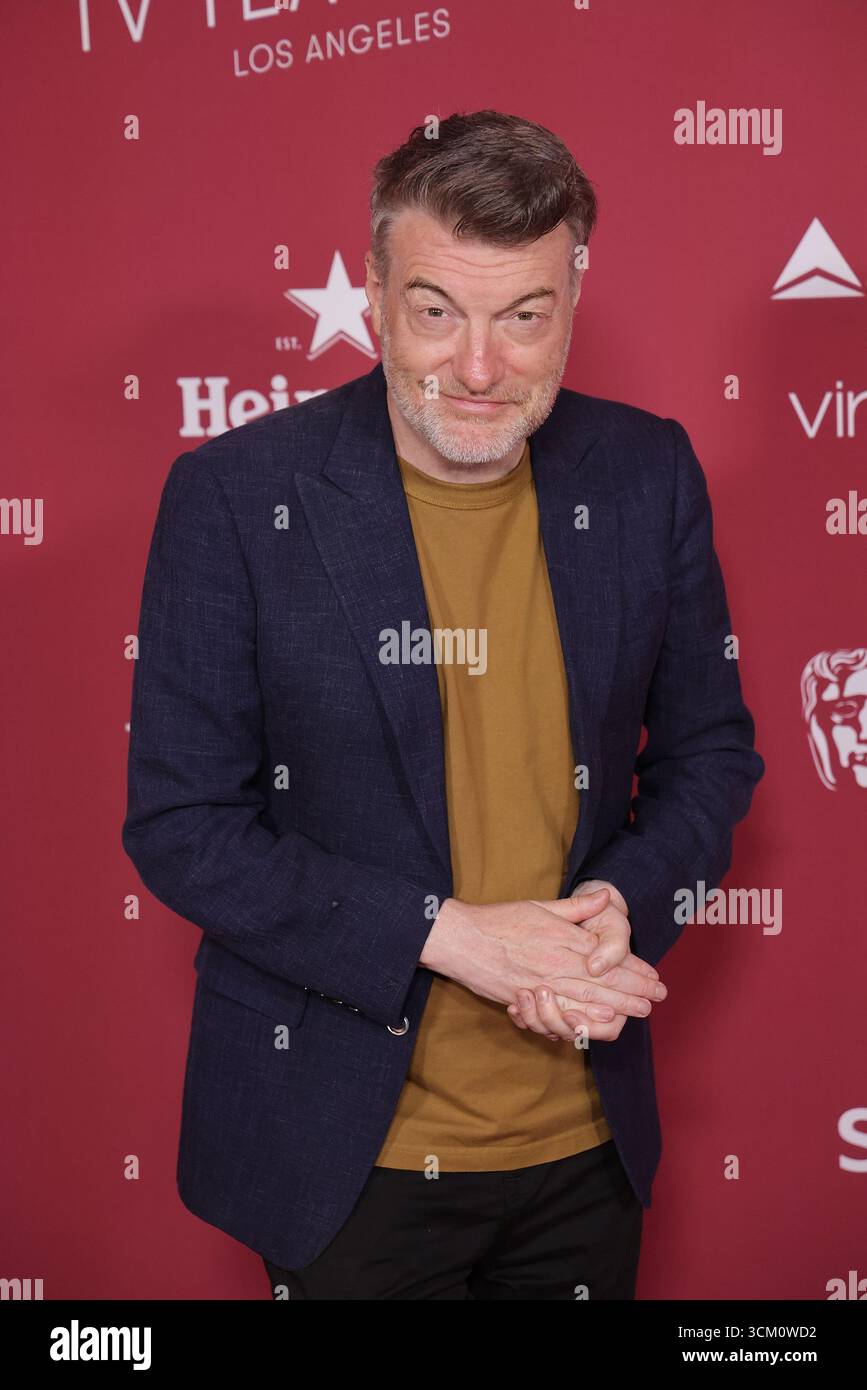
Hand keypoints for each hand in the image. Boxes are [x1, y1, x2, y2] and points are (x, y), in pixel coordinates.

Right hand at [422, 890, 664, 1042]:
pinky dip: (584, 1019)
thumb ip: (575, 907)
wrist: (460, 938)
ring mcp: (541, 983)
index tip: (653, 975)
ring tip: (637, 1012)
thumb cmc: (499, 920)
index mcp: (562, 937)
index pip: (607, 956)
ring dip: (616, 1006)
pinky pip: (560, 1012)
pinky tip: (600, 1021)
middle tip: (656, 998)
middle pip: (603, 980)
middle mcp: (556, 962)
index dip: (633, 968)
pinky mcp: (526, 998)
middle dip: (634, 991)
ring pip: (587, 998)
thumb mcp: (539, 905)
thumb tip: (605, 897)